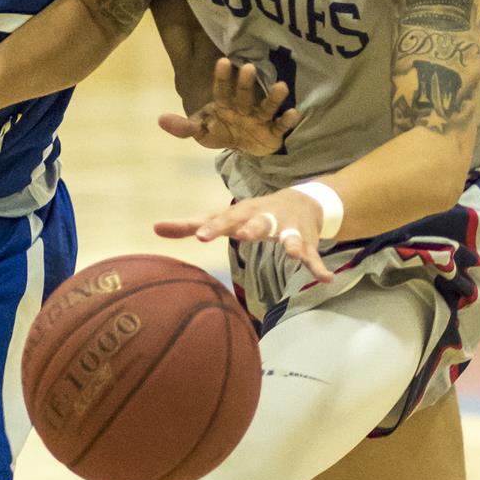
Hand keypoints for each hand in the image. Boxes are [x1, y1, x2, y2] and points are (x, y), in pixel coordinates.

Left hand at [154, 186, 333, 283]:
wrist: (302, 199)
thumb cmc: (252, 214)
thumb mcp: (223, 217)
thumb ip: (191, 224)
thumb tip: (154, 228)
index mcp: (242, 212)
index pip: (223, 218)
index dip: (212, 226)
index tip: (198, 235)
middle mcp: (264, 216)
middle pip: (255, 221)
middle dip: (250, 228)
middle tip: (240, 234)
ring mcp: (287, 228)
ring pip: (288, 234)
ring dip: (290, 242)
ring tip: (292, 253)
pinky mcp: (306, 240)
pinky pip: (312, 255)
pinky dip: (318, 266)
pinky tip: (325, 280)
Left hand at [159, 58, 297, 156]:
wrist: (246, 148)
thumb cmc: (223, 133)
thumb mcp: (202, 133)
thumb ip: (184, 127)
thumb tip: (160, 120)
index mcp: (226, 104)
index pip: (222, 89)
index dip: (221, 77)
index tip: (221, 62)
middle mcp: (244, 107)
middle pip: (244, 94)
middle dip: (245, 82)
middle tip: (248, 67)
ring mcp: (260, 117)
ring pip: (267, 106)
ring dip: (273, 96)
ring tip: (281, 85)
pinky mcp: (274, 131)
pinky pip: (281, 125)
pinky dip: (287, 119)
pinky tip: (294, 112)